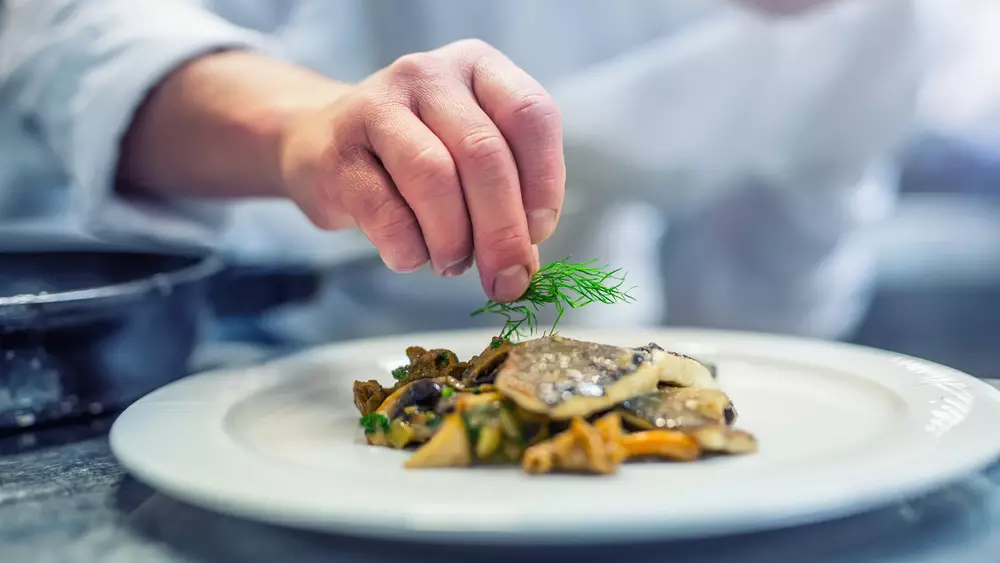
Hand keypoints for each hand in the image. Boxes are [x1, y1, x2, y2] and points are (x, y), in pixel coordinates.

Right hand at [280, 39, 564, 301]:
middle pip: (483, 153)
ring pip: (435, 178)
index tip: (538, 232)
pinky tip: (411, 256)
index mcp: (478, 66)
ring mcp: (377, 104)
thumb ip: (508, 199)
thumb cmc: (414, 155)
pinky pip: (386, 212)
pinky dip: (409, 249)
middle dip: (503, 230)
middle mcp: (429, 74)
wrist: (318, 142)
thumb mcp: (470, 157)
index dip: (544, 181)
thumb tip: (523, 269)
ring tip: (452, 264)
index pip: (531, 115)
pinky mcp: (338, 150)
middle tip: (506, 280)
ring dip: (453, 240)